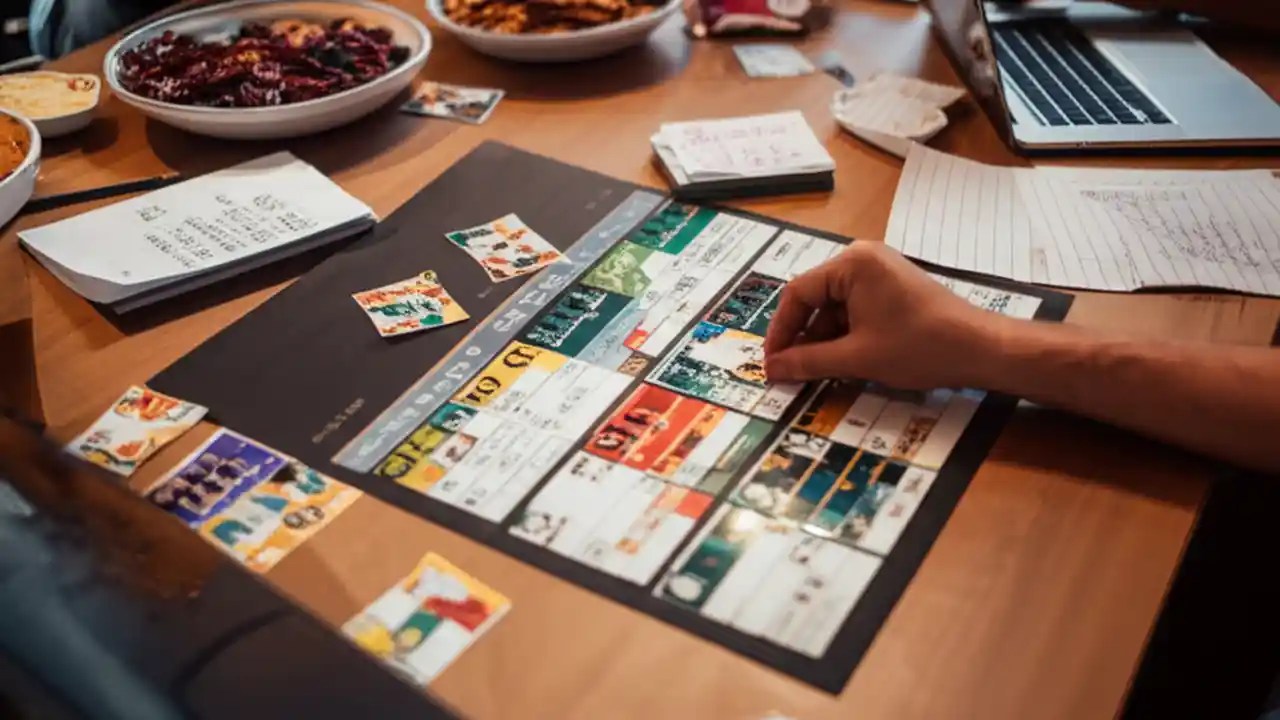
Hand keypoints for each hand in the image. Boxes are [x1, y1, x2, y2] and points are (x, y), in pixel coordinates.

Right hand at [763, 242, 1006, 388]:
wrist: (979, 348)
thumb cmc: (917, 347)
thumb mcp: (857, 358)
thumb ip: (808, 362)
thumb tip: (770, 370)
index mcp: (851, 264)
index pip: (798, 293)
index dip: (780, 331)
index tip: (771, 362)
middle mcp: (863, 258)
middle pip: (815, 298)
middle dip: (802, 336)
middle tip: (789, 370)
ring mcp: (880, 271)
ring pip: (835, 307)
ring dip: (824, 339)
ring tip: (817, 371)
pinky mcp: (893, 288)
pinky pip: (855, 309)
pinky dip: (845, 334)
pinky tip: (843, 361)